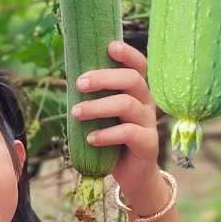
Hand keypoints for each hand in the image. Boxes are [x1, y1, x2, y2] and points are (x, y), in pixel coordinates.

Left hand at [71, 41, 165, 206]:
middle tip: (79, 84)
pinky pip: (128, 133)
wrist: (132, 175)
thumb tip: (71, 78)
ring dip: (98, 107)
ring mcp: (148, 123)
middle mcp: (146, 103)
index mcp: (136, 91)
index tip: (110, 46)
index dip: (127, 54)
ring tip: (76, 113)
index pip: (138, 65)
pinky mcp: (147, 143)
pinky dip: (106, 134)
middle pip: (131, 80)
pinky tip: (90, 138)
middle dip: (104, 78)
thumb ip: (95, 99)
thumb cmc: (113, 140)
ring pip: (127, 105)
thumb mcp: (103, 116)